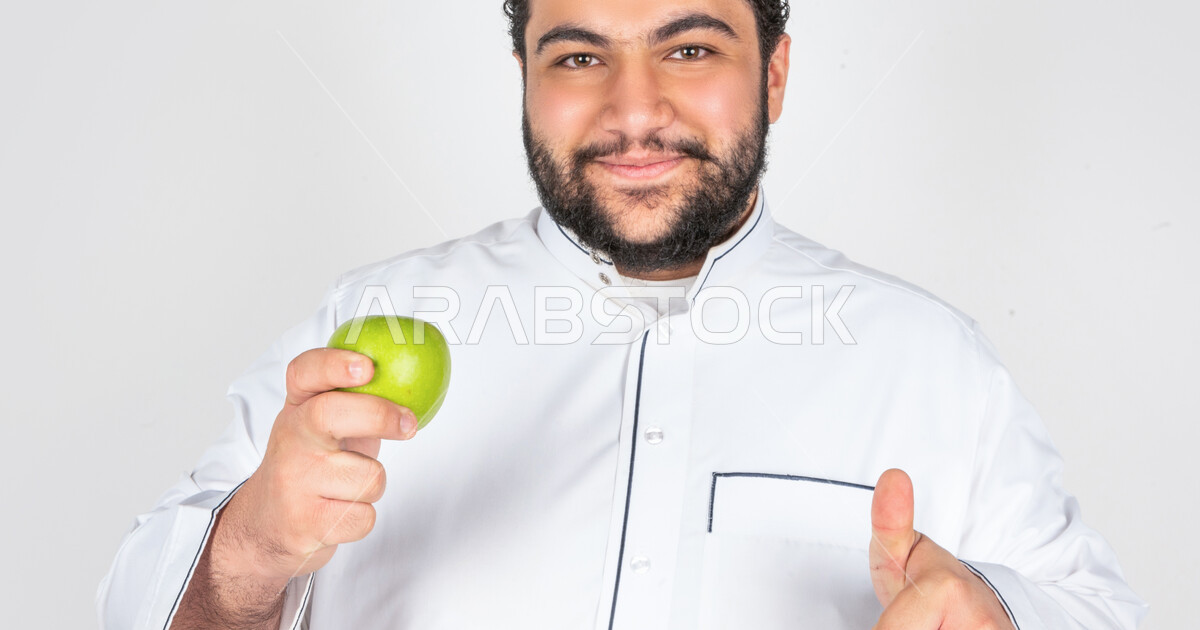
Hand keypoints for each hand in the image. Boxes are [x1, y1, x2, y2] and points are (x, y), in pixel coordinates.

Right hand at [213, 347, 418, 585]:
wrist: (266, 523)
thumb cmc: (311, 465)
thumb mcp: (324, 425)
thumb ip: (355, 399)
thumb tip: (418, 375)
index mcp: (297, 408)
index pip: (304, 373)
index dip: (335, 364)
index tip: (367, 366)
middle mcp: (290, 439)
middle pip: (329, 414)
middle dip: (378, 415)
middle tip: (408, 423)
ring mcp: (293, 480)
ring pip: (366, 477)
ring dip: (373, 484)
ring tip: (349, 486)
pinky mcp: (304, 522)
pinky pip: (363, 516)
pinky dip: (363, 518)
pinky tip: (339, 512)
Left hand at [869, 469, 1013, 629]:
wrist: (974, 600)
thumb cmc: (927, 576)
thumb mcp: (898, 547)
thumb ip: (889, 519)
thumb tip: (893, 477)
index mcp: (947, 591)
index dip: (884, 628)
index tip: (903, 616)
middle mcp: (983, 624)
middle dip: (911, 626)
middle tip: (919, 616)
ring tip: (933, 622)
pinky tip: (944, 626)